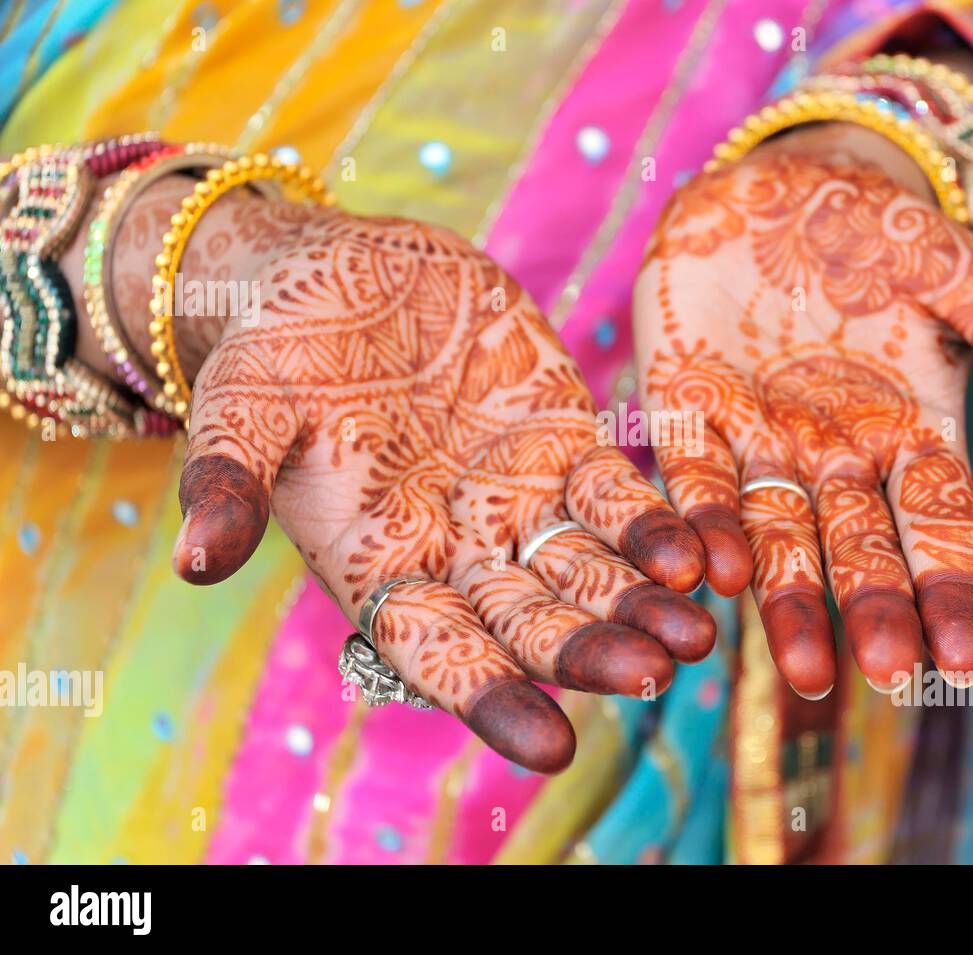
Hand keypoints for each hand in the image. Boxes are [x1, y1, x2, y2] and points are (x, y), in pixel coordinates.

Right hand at [174, 207, 713, 772]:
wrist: (340, 268)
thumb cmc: (275, 345)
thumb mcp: (240, 406)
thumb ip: (228, 484)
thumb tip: (193, 563)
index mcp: (380, 564)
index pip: (438, 650)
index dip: (491, 698)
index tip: (551, 749)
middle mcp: (459, 548)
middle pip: (532, 622)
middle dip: (589, 653)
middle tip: (654, 677)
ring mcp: (519, 499)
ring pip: (590, 570)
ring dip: (642, 604)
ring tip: (697, 633)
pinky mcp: (566, 442)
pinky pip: (621, 497)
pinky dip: (659, 526)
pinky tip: (700, 554)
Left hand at [633, 132, 972, 698]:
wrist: (776, 180)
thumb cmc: (876, 226)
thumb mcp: (953, 271)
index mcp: (909, 430)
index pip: (940, 525)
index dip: (952, 590)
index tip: (963, 661)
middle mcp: (834, 454)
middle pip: (858, 545)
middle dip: (871, 606)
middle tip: (881, 670)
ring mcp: (757, 438)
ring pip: (774, 533)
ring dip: (784, 597)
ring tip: (799, 670)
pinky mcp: (684, 408)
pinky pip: (693, 476)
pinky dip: (702, 520)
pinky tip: (711, 570)